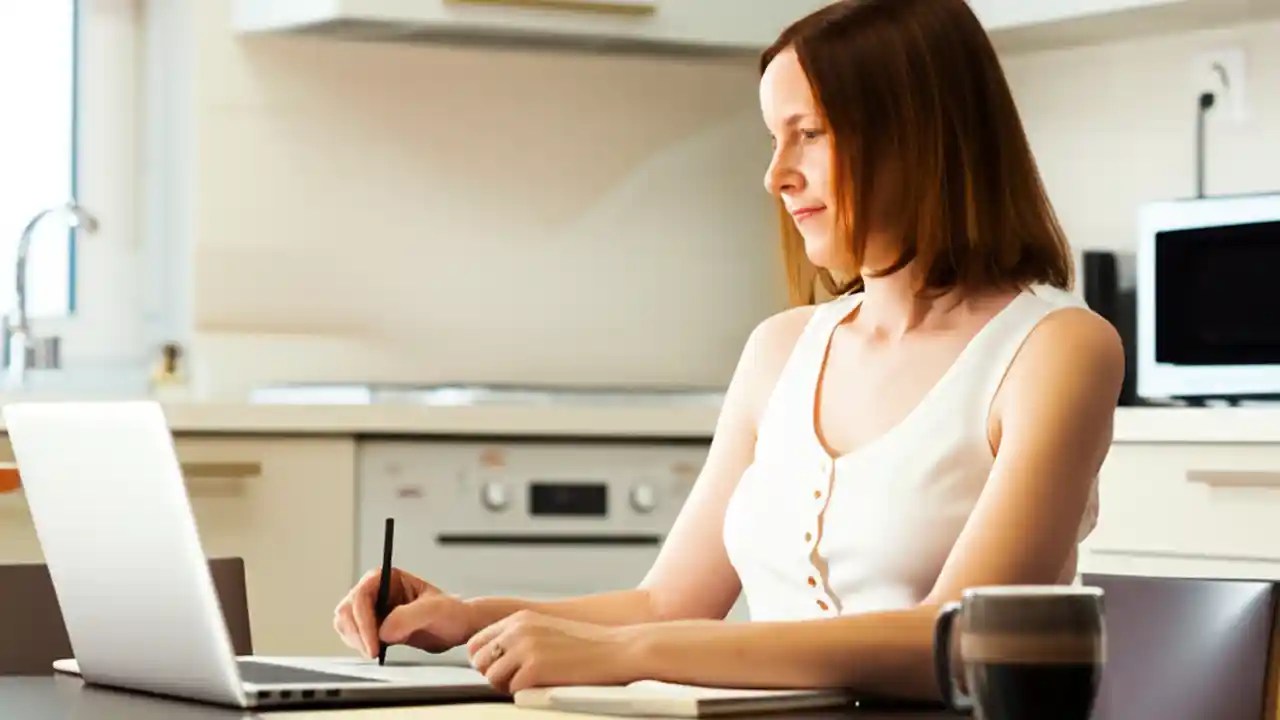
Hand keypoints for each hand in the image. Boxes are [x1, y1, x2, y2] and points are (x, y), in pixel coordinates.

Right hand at [333, 567, 474, 657]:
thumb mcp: (433, 611)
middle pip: (347, 610)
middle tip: (373, 652)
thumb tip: (383, 631)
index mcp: (388, 578)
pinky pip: (353, 635)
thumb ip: (408, 617)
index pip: (362, 595)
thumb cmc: (450, 612)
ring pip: (346, 623)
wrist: (456, 626)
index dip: (362, 620)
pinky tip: (376, 650)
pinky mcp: (373, 625)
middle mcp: (376, 590)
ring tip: (376, 651)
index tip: (373, 642)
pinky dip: (359, 645)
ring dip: (356, 640)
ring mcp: (373, 608)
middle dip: (357, 633)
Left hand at [467, 610, 638, 693]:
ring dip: (507, 686)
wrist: (617, 649)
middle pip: (480, 662)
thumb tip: (493, 659)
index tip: (501, 669)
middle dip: (494, 674)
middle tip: (517, 680)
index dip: (486, 661)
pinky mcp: (534, 668)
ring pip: (492, 678)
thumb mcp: (546, 631)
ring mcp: (525, 648)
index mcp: (519, 618)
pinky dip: (525, 693)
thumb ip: (519, 638)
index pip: (477, 642)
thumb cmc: (586, 645)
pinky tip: (545, 686)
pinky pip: (512, 691)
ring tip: (532, 684)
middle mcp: (518, 630)